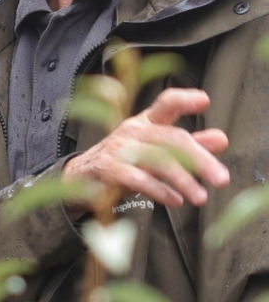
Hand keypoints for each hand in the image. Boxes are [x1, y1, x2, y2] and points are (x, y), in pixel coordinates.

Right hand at [64, 87, 228, 209]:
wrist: (80, 177)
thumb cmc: (123, 160)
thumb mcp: (156, 150)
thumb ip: (189, 146)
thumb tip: (221, 140)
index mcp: (146, 122)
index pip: (166, 104)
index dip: (184, 100)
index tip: (204, 101)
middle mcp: (133, 131)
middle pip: (172, 139)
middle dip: (199, 159)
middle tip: (221, 178)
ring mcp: (119, 149)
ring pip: (157, 160)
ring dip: (183, 180)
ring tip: (200, 197)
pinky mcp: (107, 170)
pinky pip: (137, 179)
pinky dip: (159, 190)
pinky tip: (175, 200)